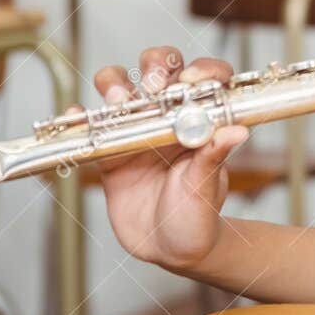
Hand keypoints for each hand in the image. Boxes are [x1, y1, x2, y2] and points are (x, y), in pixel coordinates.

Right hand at [72, 45, 249, 271]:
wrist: (170, 248)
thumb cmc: (197, 214)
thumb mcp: (207, 187)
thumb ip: (215, 158)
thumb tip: (238, 132)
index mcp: (201, 119)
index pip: (207, 78)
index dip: (202, 70)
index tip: (193, 80)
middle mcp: (168, 116)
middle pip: (160, 69)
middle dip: (155, 65)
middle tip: (153, 85)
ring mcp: (136, 129)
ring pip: (122, 88)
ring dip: (115, 83)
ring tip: (116, 100)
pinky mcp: (109, 150)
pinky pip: (90, 126)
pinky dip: (79, 117)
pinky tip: (76, 118)